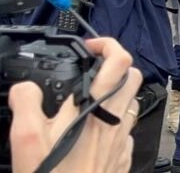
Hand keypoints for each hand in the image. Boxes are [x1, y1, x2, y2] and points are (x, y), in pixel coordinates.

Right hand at [9, 37, 142, 172]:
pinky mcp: (123, 157)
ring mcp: (123, 139)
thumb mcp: (27, 139)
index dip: (108, 44)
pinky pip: (127, 130)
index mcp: (95, 108)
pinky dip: (114, 124)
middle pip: (133, 77)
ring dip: (116, 96)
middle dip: (116, 67)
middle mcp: (116, 120)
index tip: (90, 47)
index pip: (119, 60)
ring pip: (131, 103)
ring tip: (89, 103)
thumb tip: (24, 88)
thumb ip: (26, 103)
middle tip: (93, 73)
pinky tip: (93, 134)